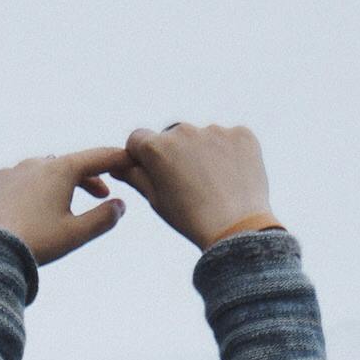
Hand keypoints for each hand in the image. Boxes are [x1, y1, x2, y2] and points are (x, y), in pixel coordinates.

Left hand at [0, 147, 132, 265]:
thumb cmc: (35, 243)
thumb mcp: (76, 234)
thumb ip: (103, 219)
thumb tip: (120, 206)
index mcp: (60, 171)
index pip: (97, 158)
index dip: (117, 159)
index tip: (129, 160)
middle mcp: (32, 164)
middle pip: (66, 165)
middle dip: (85, 178)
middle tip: (100, 194)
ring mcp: (5, 172)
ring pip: (34, 173)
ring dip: (50, 185)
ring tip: (57, 204)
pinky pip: (7, 185)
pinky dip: (18, 194)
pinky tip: (20, 211)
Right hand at [116, 122, 277, 250]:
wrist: (237, 229)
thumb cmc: (190, 219)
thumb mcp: (156, 200)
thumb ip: (135, 177)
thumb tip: (118, 166)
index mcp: (157, 147)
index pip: (138, 138)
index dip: (141, 156)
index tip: (153, 171)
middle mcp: (184, 130)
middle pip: (172, 136)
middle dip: (175, 153)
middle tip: (189, 184)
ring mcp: (215, 130)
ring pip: (203, 137)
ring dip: (203, 153)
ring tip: (214, 184)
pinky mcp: (242, 134)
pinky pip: (230, 139)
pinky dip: (230, 153)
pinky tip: (232, 177)